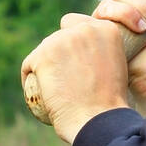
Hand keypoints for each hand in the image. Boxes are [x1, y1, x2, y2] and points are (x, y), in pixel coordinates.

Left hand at [20, 14, 130, 143]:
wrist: (98, 120)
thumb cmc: (110, 105)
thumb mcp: (116, 70)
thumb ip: (101, 54)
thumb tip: (85, 54)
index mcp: (107, 30)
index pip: (79, 25)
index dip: (74, 43)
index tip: (76, 64)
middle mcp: (86, 29)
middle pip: (60, 34)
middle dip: (59, 52)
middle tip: (64, 78)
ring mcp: (63, 40)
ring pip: (44, 49)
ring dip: (45, 65)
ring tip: (53, 89)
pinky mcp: (43, 54)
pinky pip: (29, 65)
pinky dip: (31, 79)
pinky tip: (40, 94)